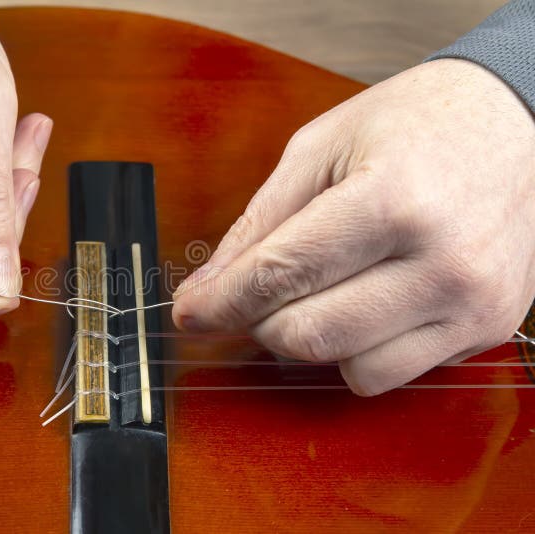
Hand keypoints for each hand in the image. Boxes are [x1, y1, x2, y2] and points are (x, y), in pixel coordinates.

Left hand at [172, 59, 534, 394]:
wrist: (520, 124)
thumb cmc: (418, 123)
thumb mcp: (323, 147)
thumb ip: (262, 220)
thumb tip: (211, 284)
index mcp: (392, 200)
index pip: (282, 275)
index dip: (222, 301)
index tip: (189, 312)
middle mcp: (440, 262)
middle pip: (307, 335)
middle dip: (258, 321)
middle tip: (251, 294)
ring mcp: (470, 304)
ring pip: (348, 369)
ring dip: (309, 340)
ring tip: (316, 291)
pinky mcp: (485, 330)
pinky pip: (391, 375)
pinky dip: (355, 351)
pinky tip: (360, 306)